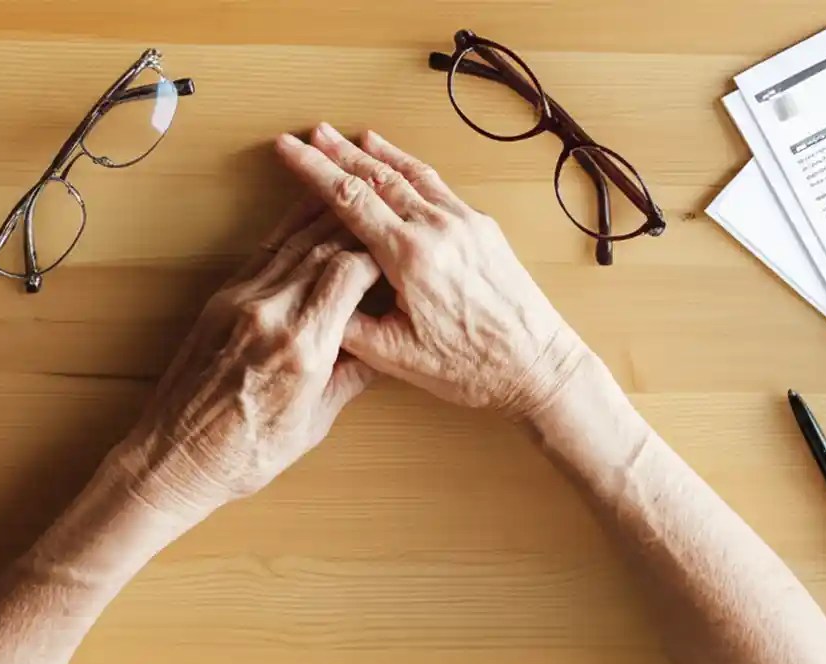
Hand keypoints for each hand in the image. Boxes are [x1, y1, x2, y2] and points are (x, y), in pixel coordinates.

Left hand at [112, 198, 380, 517]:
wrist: (174, 459)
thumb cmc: (244, 453)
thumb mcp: (314, 422)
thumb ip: (350, 376)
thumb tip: (384, 348)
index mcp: (303, 349)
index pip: (348, 274)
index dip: (377, 252)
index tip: (398, 245)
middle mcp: (271, 316)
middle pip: (323, 248)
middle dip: (357, 222)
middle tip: (384, 201)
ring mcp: (241, 303)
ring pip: (294, 242)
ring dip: (325, 213)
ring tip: (353, 188)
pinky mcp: (220, 300)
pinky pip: (265, 253)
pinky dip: (291, 229)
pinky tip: (310, 212)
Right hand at [274, 123, 589, 417]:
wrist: (537, 365)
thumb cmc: (471, 368)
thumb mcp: (396, 356)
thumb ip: (349, 323)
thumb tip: (312, 299)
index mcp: (410, 256)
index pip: (349, 199)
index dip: (313, 170)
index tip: (288, 149)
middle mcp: (438, 229)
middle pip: (378, 177)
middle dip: (339, 153)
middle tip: (312, 132)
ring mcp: (465, 224)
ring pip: (412, 176)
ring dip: (378, 154)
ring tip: (353, 137)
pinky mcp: (484, 229)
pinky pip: (439, 188)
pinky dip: (411, 171)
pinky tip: (401, 167)